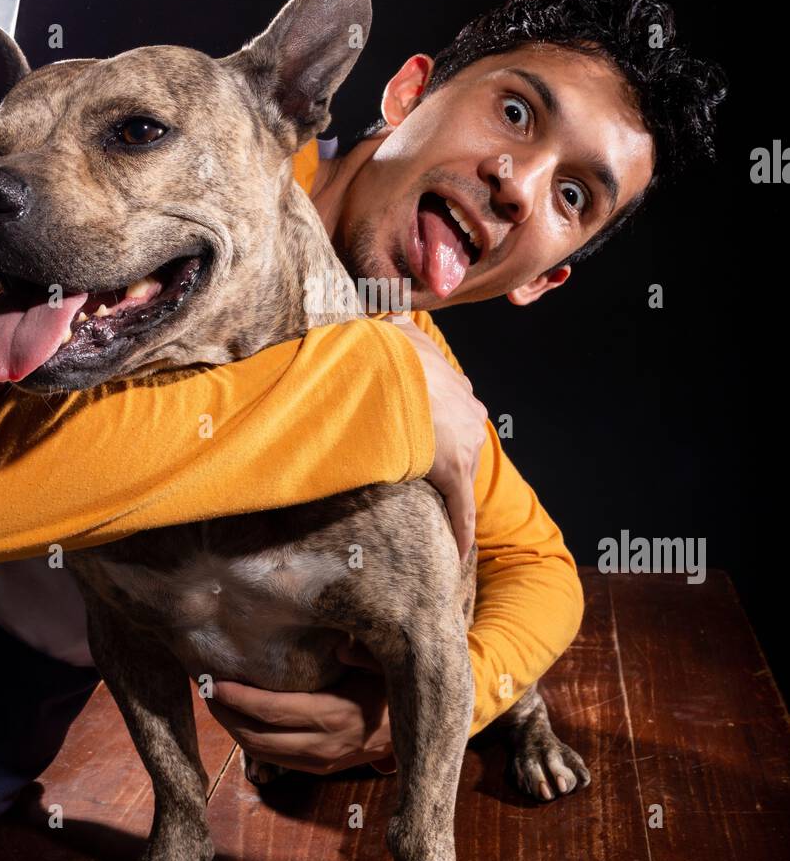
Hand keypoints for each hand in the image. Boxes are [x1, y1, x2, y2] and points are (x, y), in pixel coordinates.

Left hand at [207, 639, 393, 774]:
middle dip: (225, 714)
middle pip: (257, 736)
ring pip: (261, 752)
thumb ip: (364, 654)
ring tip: (217, 704)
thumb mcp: (385, 665)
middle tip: (205, 690)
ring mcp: (319, 763)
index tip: (213, 682)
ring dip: (233, 730)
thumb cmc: (396, 692)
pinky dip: (251, 742)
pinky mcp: (319, 770)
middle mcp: (321, 745)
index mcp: (333, 716)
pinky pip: (275, 760)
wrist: (415, 734)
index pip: (272, 711)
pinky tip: (241, 721)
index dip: (238, 698)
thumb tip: (340, 644)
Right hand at [385, 314, 487, 558]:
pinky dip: (460, 531)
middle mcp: (470, 413)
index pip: (455, 408)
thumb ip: (399, 323)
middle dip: (444, 452)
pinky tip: (460, 553)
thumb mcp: (397, 329)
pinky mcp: (455, 473)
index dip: (438, 421)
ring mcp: (466, 445)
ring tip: (426, 501)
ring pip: (461, 473)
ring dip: (446, 486)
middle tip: (417, 463)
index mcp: (457, 384)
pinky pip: (460, 509)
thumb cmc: (389, 352)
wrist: (389, 374)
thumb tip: (390, 307)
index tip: (424, 429)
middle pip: (463, 441)